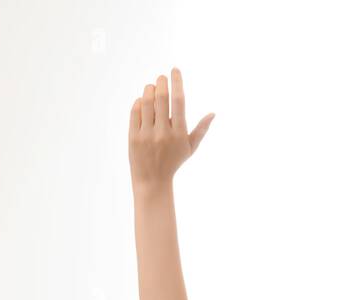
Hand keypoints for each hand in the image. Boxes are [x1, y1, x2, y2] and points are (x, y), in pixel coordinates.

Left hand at [129, 68, 213, 189]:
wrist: (152, 181)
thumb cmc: (173, 162)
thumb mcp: (190, 148)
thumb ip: (201, 130)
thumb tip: (213, 113)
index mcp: (178, 133)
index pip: (178, 101)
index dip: (176, 82)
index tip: (174, 70)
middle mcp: (162, 133)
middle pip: (161, 98)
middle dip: (161, 82)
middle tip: (162, 77)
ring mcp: (146, 135)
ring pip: (146, 102)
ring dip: (149, 89)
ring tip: (152, 86)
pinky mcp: (133, 137)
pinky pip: (135, 112)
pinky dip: (139, 102)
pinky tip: (143, 100)